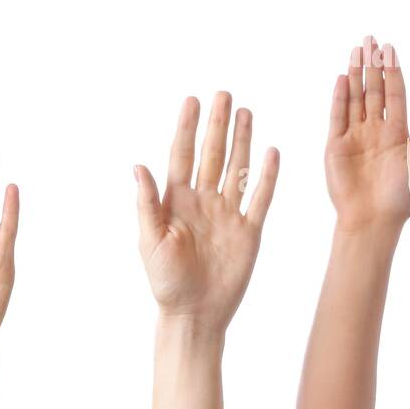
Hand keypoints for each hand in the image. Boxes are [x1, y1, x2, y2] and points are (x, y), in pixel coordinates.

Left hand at [135, 93, 278, 332]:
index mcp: (176, 201)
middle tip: (223, 94)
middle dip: (217, 125)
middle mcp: (203, 202)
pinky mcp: (249, 231)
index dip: (187, 128)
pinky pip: (260, 198)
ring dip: (242, 141)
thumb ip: (147, 203)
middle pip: (212, 154)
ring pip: (236, 168)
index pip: (183, 155)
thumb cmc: (165, 282)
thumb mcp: (150, 241)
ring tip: (246, 112)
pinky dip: (267, 175)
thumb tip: (138, 165)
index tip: (192, 100)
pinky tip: (272, 151)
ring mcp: (227, 214)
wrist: (194, 314)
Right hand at [326, 39, 409, 231]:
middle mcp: (374, 132)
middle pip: (373, 91)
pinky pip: (337, 117)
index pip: (396, 95)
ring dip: (356, 74)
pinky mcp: (335, 147)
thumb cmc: (400, 204)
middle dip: (372, 65)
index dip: (394, 72)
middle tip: (371, 39)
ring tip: (356, 50)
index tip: (392, 49)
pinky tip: (343, 78)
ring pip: (355, 99)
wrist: (371, 222)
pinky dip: (340, 98)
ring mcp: (354, 138)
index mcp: (397, 134)